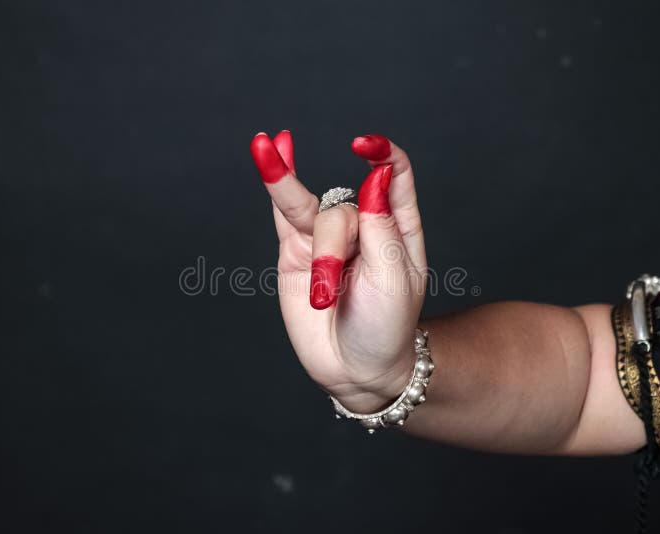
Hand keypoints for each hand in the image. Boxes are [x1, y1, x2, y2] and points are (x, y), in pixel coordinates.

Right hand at [250, 132, 426, 411]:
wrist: (355, 368)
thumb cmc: (386, 326)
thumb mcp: (393, 279)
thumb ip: (380, 227)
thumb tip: (376, 175)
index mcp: (396, 226)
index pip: (392, 173)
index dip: (381, 153)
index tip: (365, 146)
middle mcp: (362, 224)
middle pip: (342, 204)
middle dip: (331, 248)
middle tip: (329, 291)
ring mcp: (327, 237)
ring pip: (307, 207)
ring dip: (285, 188)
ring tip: (262, 147)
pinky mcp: (296, 250)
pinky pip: (284, 210)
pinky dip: (276, 180)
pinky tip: (269, 148)